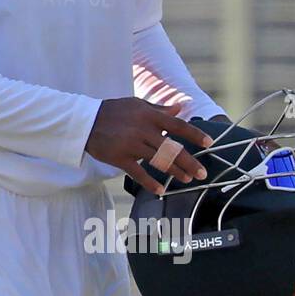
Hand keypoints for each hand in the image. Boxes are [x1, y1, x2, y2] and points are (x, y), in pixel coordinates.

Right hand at [86, 98, 215, 195]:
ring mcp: (131, 145)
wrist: (85, 121)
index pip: (177, 125)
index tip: (209, 143)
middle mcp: (142, 130)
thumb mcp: (136, 105)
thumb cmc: (113, 111)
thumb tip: (179, 108)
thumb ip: (159, 109)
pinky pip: (139, 173)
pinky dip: (150, 183)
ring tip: (187, 179)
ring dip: (175, 172)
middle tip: (202, 173)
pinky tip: (161, 190)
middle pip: (172, 148)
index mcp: (148, 116)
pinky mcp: (120, 158)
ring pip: (159, 162)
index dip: (195, 134)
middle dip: (189, 162)